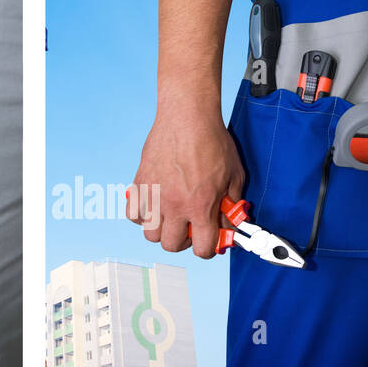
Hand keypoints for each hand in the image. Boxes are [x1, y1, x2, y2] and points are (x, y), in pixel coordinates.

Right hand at [127, 105, 245, 257]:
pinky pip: (132, 212)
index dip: (207, 248)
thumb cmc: (212, 142)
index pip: (202, 249)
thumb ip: (231, 205)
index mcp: (200, 206)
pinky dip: (141, 215)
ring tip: (171, 216)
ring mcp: (154, 195)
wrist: (187, 118)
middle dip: (183, 240)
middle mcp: (175, 205)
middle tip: (189, 227)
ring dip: (162, 229)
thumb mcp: (234, 176)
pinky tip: (154, 205)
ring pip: (149, 232)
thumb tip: (228, 223)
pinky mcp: (140, 183)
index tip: (208, 239)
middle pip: (171, 245)